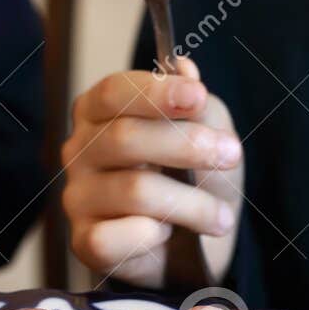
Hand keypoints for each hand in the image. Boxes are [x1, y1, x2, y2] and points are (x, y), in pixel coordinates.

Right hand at [61, 57, 243, 288]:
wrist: (200, 239)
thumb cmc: (196, 174)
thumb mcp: (207, 129)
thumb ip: (195, 103)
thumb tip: (184, 67)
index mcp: (99, 110)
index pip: (116, 92)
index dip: (156, 92)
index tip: (198, 95)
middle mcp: (80, 149)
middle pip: (125, 137)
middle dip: (187, 145)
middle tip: (230, 155)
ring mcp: (78, 196)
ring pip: (134, 190)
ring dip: (191, 203)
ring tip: (220, 215)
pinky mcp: (84, 242)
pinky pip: (114, 238)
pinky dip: (152, 236)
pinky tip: (167, 233)